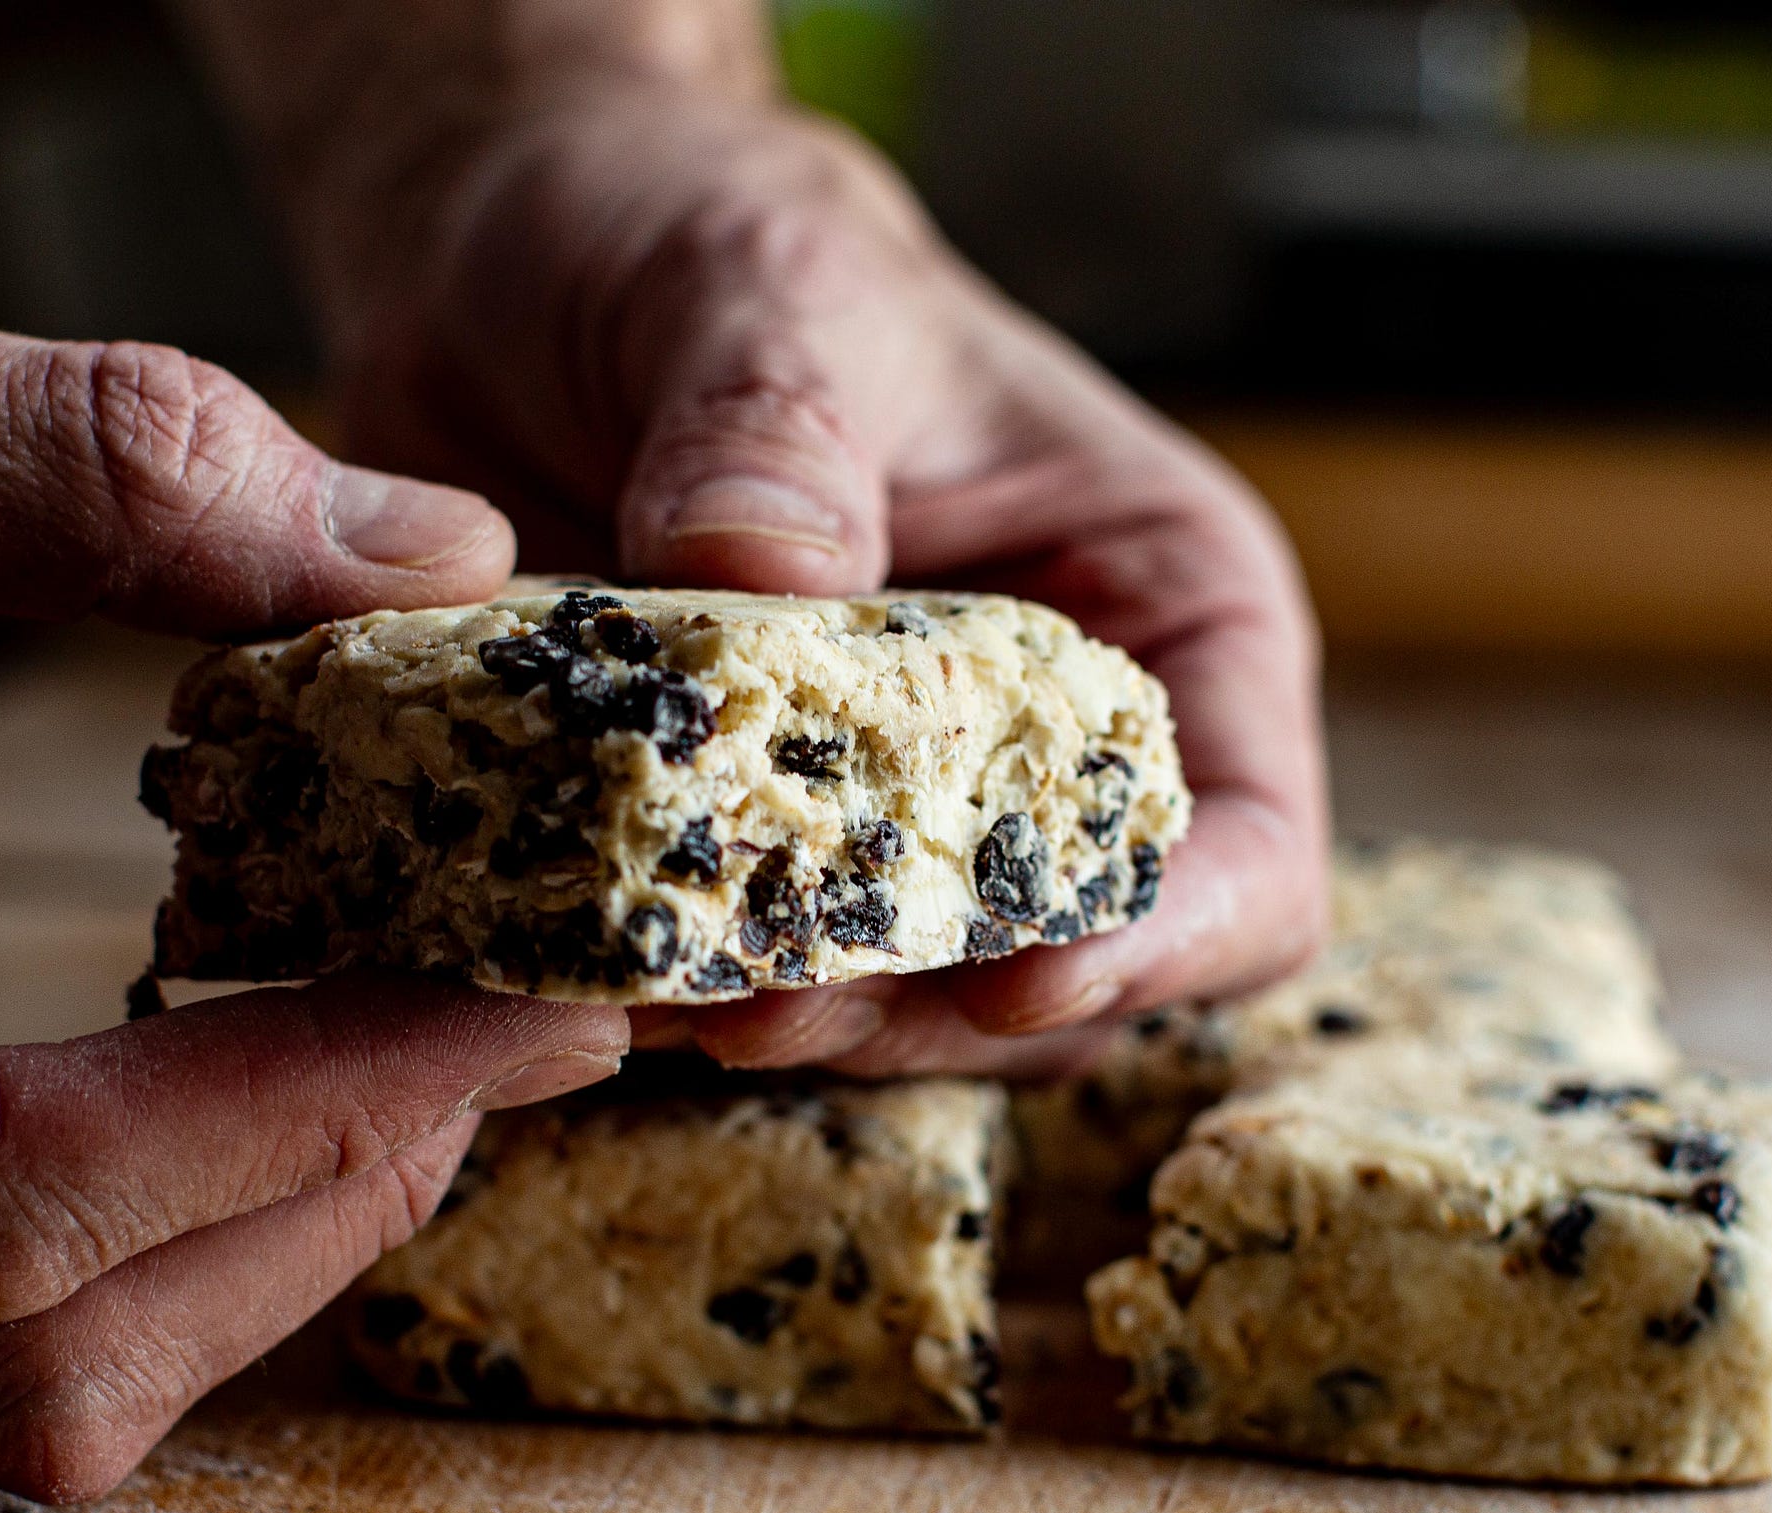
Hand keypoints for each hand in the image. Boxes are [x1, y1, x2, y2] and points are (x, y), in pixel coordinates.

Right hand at [0, 272, 626, 1499]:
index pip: (5, 1192)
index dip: (306, 1103)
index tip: (518, 996)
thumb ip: (46, 458)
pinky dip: (122, 1252)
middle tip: (506, 1022)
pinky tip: (218, 1105)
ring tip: (404, 1059)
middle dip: (316, 1190)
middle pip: (24, 1351)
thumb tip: (399, 552)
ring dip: (242, 1242)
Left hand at [319, 92, 1328, 1079]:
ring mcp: (887, 801)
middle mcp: (1044, 729)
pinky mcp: (738, 830)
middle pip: (1068, 963)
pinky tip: (586, 958)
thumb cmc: (709, 232)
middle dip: (928, 1010)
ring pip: (904, 1002)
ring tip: (660, 991)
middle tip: (767, 1004)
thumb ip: (777, 422)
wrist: (528, 254)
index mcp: (1152, 597)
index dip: (1161, 935)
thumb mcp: (759, 285)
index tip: (1018, 978)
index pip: (1244, 839)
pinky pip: (736, 961)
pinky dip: (674, 982)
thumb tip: (773, 571)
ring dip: (795, 1021)